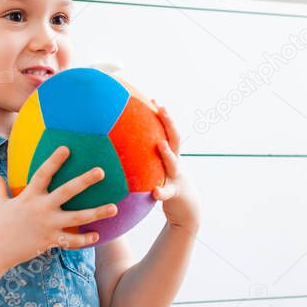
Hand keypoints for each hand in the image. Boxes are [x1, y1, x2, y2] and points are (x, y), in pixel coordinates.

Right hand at [0, 146, 117, 268]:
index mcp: (29, 196)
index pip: (43, 174)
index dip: (55, 160)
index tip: (67, 148)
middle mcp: (41, 209)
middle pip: (67, 192)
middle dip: (85, 181)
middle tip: (101, 171)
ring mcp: (48, 226)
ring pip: (78, 218)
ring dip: (97, 213)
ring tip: (114, 208)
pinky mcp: (50, 241)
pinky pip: (71, 241)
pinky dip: (84, 240)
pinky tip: (97, 236)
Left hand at [152, 101, 200, 232]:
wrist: (186, 206)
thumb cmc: (165, 184)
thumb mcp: (157, 168)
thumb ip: (145, 157)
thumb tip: (121, 145)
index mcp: (170, 154)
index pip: (167, 131)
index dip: (162, 116)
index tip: (153, 100)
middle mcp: (175, 162)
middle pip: (175, 139)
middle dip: (169, 123)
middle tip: (162, 109)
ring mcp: (176, 176)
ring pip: (173, 163)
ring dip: (167, 154)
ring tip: (160, 145)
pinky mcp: (174, 193)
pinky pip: (167, 192)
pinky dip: (162, 192)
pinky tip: (155, 192)